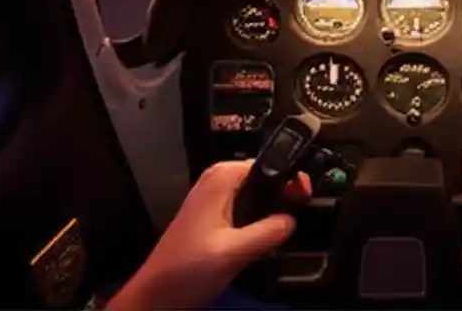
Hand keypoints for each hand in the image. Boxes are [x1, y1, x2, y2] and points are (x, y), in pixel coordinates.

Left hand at [107, 162, 310, 310]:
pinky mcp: (213, 218)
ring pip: (256, 196)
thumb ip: (268, 232)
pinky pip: (246, 210)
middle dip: (283, 195)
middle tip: (300, 217)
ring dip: (272, 211)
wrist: (155, 296)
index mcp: (221, 178)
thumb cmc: (188, 270)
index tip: (306, 199)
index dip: (290, 179)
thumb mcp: (234, 251)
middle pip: (263, 179)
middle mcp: (217, 182)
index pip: (267, 164)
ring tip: (286, 231)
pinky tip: (267, 240)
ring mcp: (214, 200)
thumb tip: (292, 220)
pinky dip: (259, 221)